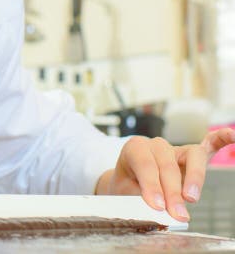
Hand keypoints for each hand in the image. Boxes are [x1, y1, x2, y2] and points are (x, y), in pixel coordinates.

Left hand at [95, 127, 234, 221]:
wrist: (127, 185)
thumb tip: (158, 212)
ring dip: (194, 177)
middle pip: (168, 163)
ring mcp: (176, 149)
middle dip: (172, 191)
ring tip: (192, 198)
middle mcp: (156, 144)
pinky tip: (232, 136)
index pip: (145, 163)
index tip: (157, 206)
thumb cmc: (127, 188)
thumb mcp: (125, 193)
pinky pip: (209, 144)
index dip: (151, 185)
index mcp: (135, 148)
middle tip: (176, 213)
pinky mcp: (192, 156)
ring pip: (191, 155)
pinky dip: (221, 139)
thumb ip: (140, 199)